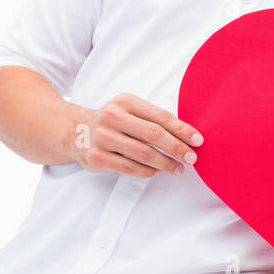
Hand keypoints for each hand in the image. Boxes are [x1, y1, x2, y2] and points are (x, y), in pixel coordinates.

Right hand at [72, 92, 203, 177]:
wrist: (75, 131)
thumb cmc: (113, 121)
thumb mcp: (130, 110)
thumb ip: (153, 119)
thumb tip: (187, 135)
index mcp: (126, 102)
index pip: (160, 116)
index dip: (182, 129)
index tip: (198, 140)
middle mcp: (112, 117)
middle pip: (153, 135)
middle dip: (177, 148)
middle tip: (192, 158)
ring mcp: (102, 137)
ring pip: (143, 154)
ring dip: (165, 163)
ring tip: (178, 169)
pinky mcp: (96, 157)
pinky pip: (129, 167)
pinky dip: (147, 171)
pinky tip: (157, 172)